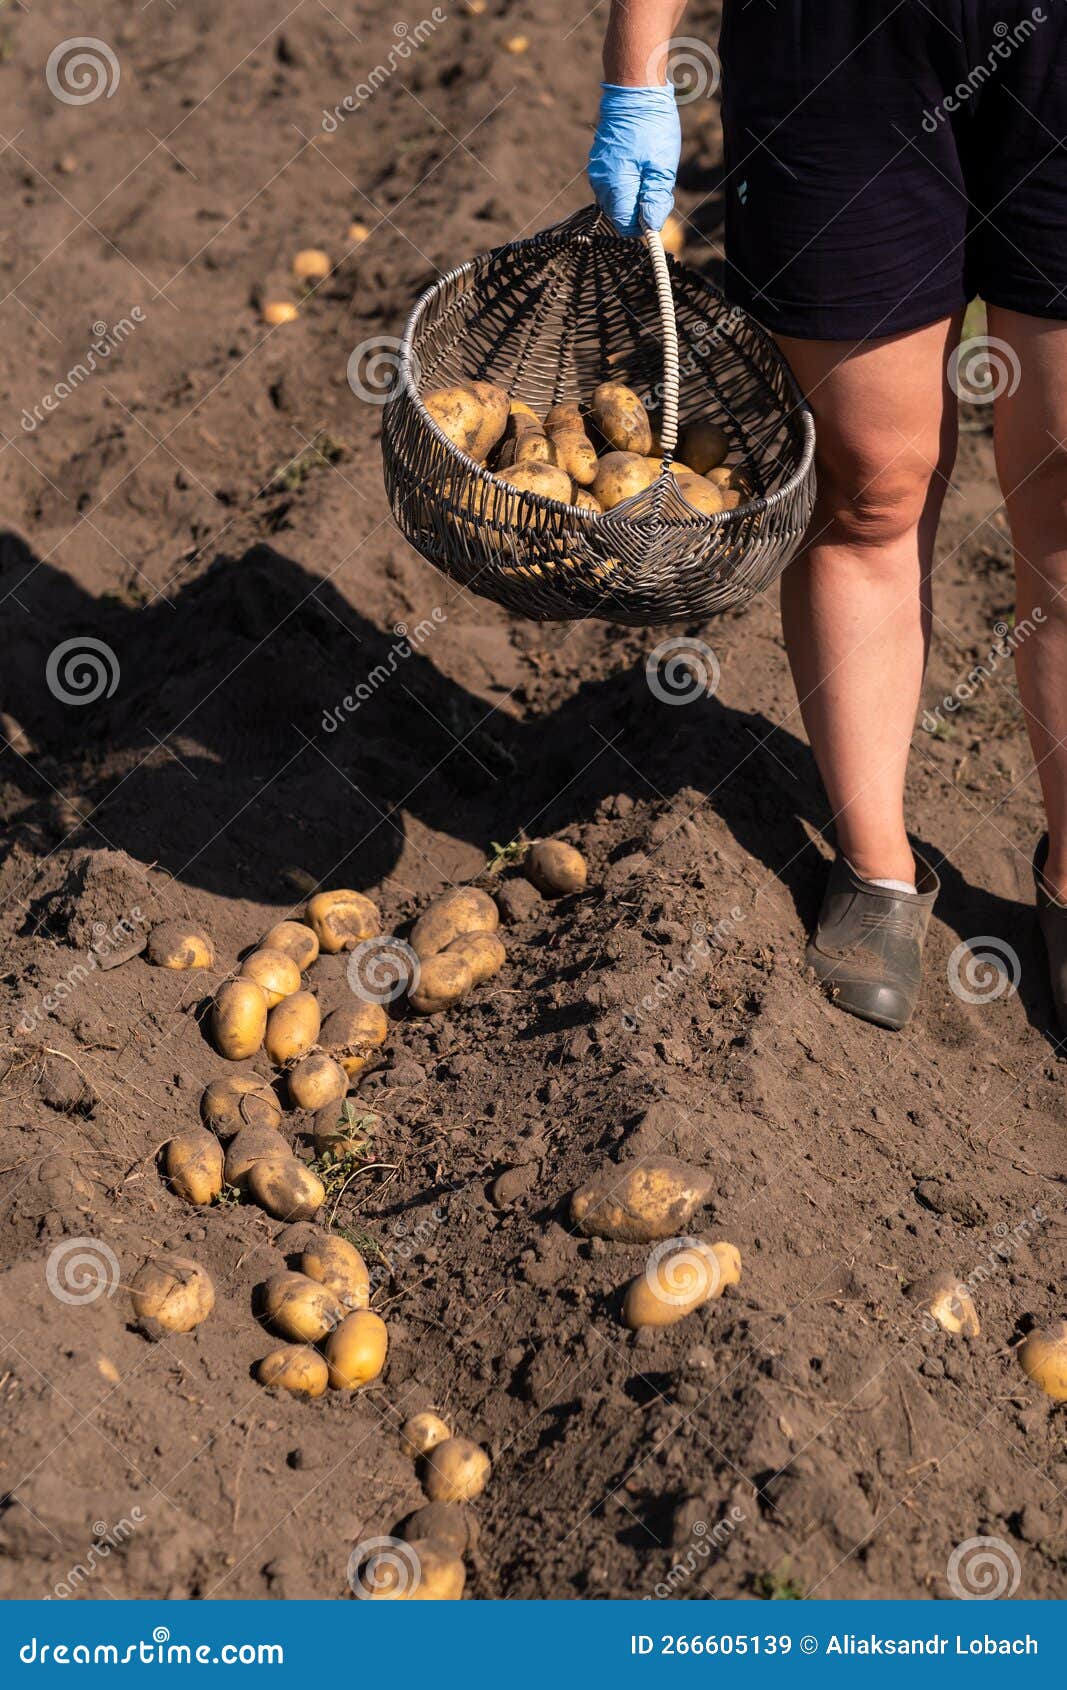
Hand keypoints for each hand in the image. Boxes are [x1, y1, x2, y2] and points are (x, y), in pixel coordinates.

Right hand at [588, 83, 680, 236]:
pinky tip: (639, 160)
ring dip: (634, 193)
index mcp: (615, 187)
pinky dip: (628, 180)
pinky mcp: (600, 162)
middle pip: (621, 214)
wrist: (634, 90)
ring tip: (648, 167)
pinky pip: (614, 184)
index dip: (643, 223)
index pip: (626, 225)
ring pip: (618, 199)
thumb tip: (651, 225)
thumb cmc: (651, 126)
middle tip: (656, 182)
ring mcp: (598, 172)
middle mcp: (601, 183)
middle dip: (640, 207)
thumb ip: (655, 200)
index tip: (657, 205)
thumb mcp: (662, 166)